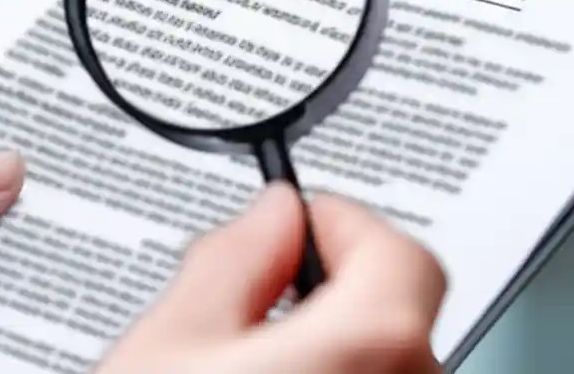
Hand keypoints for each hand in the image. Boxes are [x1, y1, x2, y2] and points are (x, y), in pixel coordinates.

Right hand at [96, 183, 446, 373]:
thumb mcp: (174, 339)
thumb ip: (234, 257)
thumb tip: (270, 215)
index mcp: (374, 342)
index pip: (399, 248)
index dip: (339, 223)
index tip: (290, 223)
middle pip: (395, 306)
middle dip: (326, 287)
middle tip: (253, 296)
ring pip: (383, 359)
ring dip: (327, 343)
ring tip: (240, 359)